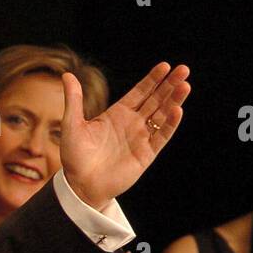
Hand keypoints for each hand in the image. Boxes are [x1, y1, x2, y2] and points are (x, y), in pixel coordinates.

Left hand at [60, 62, 190, 208]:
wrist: (80, 185)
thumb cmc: (74, 156)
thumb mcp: (72, 124)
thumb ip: (74, 100)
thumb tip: (67, 75)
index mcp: (117, 114)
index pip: (140, 92)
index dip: (152, 79)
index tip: (165, 66)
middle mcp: (132, 123)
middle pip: (155, 100)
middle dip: (169, 85)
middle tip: (183, 69)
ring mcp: (141, 138)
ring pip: (162, 115)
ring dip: (174, 100)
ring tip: (185, 85)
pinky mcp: (146, 154)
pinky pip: (161, 136)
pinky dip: (170, 124)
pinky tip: (177, 110)